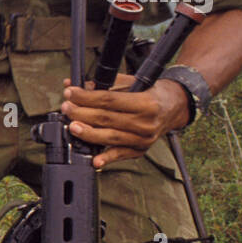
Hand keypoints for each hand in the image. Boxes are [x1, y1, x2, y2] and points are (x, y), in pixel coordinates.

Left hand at [60, 74, 189, 168]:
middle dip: (81, 113)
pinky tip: (95, 160)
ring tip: (71, 126)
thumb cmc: (152, 92)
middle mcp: (146, 122)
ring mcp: (144, 139)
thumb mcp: (133, 82)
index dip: (86, 97)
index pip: (108, 100)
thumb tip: (79, 84)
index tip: (70, 92)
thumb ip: (106, 84)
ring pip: (110, 137)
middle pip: (106, 119)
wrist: (175, 108)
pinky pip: (120, 154)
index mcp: (145, 102)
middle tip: (66, 108)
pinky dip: (107, 158)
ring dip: (87, 133)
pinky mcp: (141, 150)